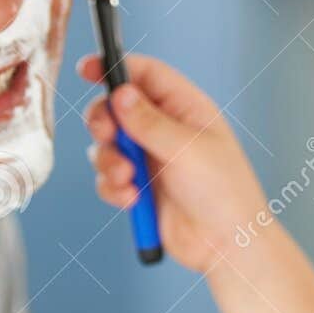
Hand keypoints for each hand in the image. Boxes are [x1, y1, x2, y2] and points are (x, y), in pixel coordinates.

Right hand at [79, 54, 269, 272]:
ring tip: (128, 180)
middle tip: (108, 135)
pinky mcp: (140, 187)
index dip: (115, 67)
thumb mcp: (187, 149)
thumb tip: (120, 93)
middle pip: (116, 108)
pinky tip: (132, 200)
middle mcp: (166, 129)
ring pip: (108, 145)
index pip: (145, 74)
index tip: (86, 69)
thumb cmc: (224, 193)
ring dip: (109, 162)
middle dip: (104, 122)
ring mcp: (152, 158)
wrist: (227, 245)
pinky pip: (109, 178)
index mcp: (186, 108)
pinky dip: (113, 188)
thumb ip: (149, 122)